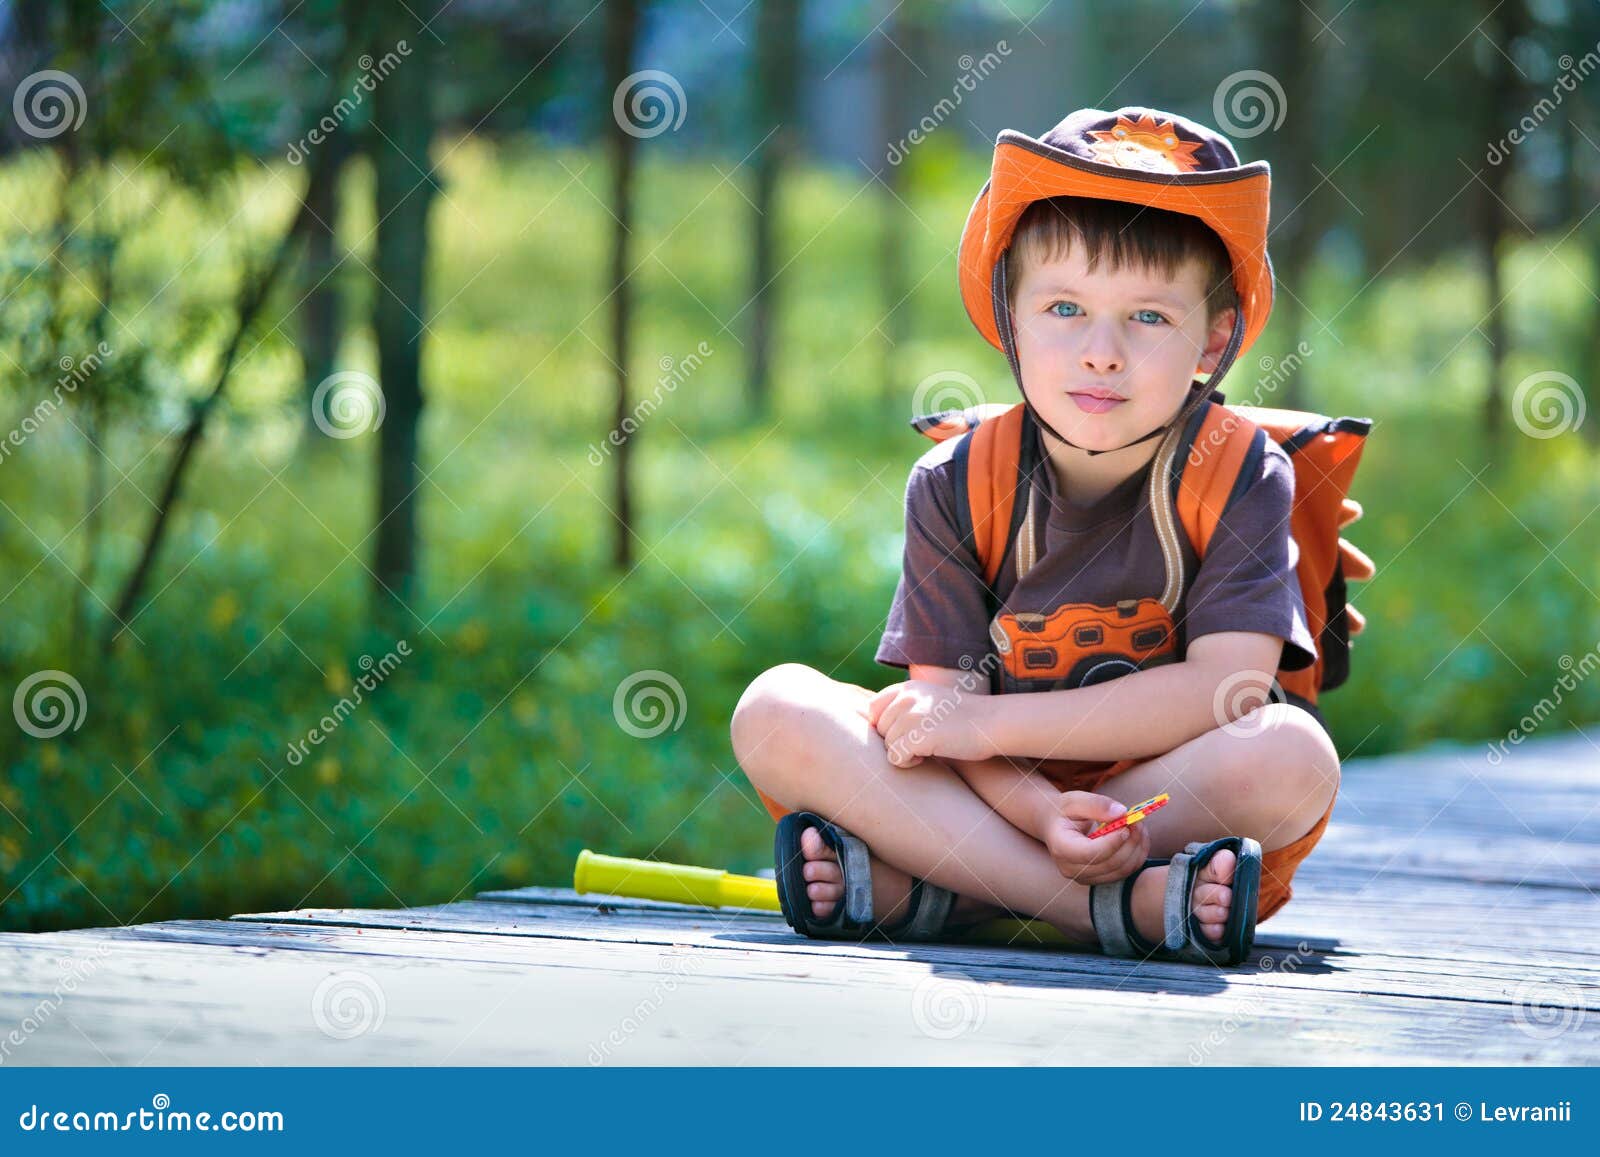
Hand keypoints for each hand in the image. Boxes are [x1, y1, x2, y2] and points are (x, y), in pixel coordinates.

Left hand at [865, 680, 995, 767]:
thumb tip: (871, 726)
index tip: (904, 733)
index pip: (873, 708)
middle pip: (879, 730)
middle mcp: (907, 698)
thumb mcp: (930, 701)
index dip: (884, 726)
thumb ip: (904, 708)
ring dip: (904, 752)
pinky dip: (908, 763)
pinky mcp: (918, 736)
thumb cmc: (962, 718)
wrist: (991, 723)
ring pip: (887, 745)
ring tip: (927, 748)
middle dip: (895, 741)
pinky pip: (895, 757)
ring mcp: (912, 716)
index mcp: (907, 688)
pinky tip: (926, 757)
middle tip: (920, 742)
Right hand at [1041, 791, 1150, 885]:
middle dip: (1130, 843)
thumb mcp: (1074, 801)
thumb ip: (1096, 804)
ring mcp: (1084, 878)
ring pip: (1121, 871)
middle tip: (1137, 821)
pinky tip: (1138, 839)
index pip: (1091, 853)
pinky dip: (1137, 856)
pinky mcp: (1098, 879)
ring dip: (1137, 849)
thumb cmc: (1064, 813)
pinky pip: (1125, 873)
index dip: (1113, 841)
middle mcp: (1071, 869)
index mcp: (1061, 848)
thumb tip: (1121, 812)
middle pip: (1110, 864)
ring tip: (1139, 827)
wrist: (1056, 828)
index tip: (1126, 823)